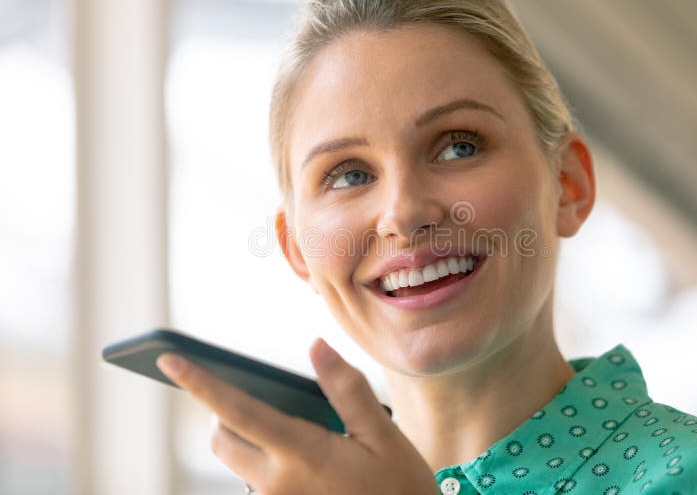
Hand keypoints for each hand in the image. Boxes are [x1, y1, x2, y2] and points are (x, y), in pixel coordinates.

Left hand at [156, 339, 438, 494]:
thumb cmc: (399, 485)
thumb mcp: (383, 433)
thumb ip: (346, 388)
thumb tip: (316, 345)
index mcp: (301, 453)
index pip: (237, 410)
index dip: (200, 382)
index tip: (169, 359)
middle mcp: (277, 482)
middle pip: (222, 440)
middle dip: (223, 413)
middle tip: (259, 395)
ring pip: (236, 464)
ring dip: (245, 441)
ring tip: (295, 429)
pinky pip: (256, 484)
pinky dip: (263, 463)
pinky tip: (304, 460)